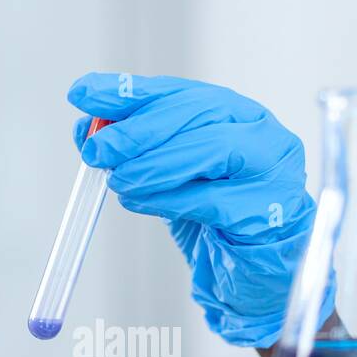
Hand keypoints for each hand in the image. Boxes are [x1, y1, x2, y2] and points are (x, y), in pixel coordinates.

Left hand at [67, 72, 333, 347]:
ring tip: (117, 181)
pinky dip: (168, 199)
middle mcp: (260, 131)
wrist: (258, 265)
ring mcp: (271, 168)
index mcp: (236, 113)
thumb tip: (87, 130)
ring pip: (210, 149)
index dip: (129, 91)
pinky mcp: (270, 209)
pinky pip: (213, 199)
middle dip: (138, 130)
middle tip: (97, 149)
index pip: (178, 91)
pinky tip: (139, 203)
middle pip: (197, 113)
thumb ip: (138, 149)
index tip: (84, 93)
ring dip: (153, 165)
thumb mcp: (173, 175)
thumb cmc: (219, 213)